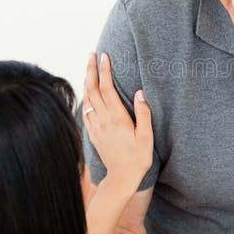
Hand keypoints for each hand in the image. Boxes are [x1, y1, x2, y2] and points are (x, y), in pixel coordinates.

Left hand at [82, 52, 152, 197]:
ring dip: (87, 82)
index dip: (105, 71)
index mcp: (118, 118)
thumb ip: (143, 114)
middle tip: (92, 54)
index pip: (108, 88)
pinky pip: (86, 111)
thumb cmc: (138, 158)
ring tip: (89, 68)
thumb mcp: (147, 137)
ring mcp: (96, 127)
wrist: (121, 178)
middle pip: (93, 90)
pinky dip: (86, 98)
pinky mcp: (94, 134)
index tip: (105, 56)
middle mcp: (104, 120)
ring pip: (88, 99)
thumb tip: (140, 93)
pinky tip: (88, 93)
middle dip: (91, 70)